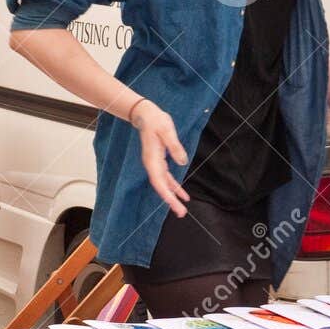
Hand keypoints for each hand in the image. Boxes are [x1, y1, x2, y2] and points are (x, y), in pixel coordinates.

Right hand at [130, 98, 189, 216]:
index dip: (166, 194)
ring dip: (173, 196)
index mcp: (152, 160)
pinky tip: (183, 195)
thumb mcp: (167, 130)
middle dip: (170, 201)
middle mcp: (152, 165)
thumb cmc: (156, 120)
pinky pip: (167, 178)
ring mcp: (155, 164)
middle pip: (161, 187)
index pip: (159, 181)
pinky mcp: (160, 162)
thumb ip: (175, 146)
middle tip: (181, 213)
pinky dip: (174, 187)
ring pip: (164, 185)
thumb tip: (183, 162)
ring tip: (182, 209)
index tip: (174, 204)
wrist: (146, 114)